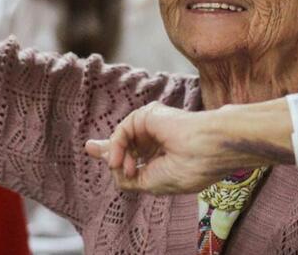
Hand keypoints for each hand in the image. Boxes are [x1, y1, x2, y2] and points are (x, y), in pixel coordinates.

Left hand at [84, 102, 244, 194]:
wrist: (209, 149)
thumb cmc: (190, 169)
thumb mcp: (152, 182)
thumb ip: (128, 176)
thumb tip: (109, 166)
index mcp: (164, 157)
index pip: (137, 157)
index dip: (120, 159)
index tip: (111, 163)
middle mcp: (158, 140)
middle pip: (126, 143)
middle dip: (109, 149)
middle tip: (89, 147)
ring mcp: (154, 127)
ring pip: (123, 140)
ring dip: (117, 157)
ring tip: (123, 167)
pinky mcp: (148, 115)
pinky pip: (122, 131)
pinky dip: (116, 145)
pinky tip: (118, 160)